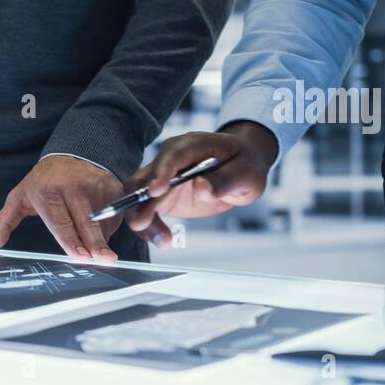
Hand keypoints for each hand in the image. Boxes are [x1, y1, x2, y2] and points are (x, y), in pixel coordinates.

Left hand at [0, 156, 124, 260]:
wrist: (70, 153)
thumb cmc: (42, 181)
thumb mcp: (19, 198)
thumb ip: (4, 222)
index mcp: (48, 192)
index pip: (61, 223)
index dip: (72, 241)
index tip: (82, 256)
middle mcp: (73, 188)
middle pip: (86, 223)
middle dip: (96, 243)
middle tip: (105, 260)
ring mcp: (96, 186)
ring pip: (102, 222)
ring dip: (100, 239)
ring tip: (95, 246)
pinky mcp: (113, 186)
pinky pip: (114, 215)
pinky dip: (109, 228)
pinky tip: (100, 229)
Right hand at [124, 121, 278, 246]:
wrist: (238, 169)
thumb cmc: (244, 165)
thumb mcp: (246, 174)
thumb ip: (225, 181)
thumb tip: (201, 187)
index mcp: (192, 145)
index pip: (172, 156)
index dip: (161, 173)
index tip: (155, 192)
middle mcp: (170, 157)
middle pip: (146, 178)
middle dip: (140, 202)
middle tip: (141, 225)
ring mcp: (162, 175)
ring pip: (138, 195)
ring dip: (142, 217)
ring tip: (161, 239)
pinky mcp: (160, 193)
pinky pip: (145, 209)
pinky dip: (149, 225)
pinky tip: (161, 239)